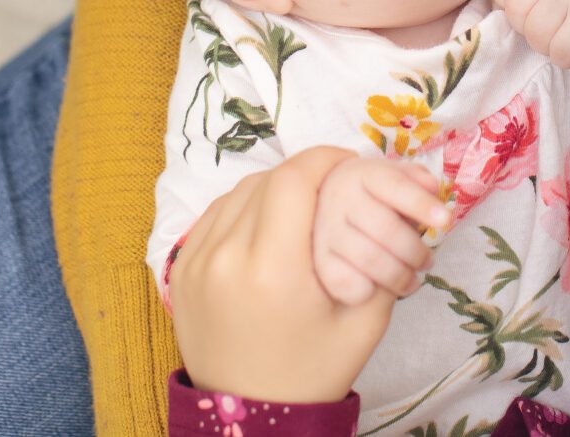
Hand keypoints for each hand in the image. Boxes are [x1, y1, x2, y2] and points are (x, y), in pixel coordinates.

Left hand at [171, 147, 399, 403]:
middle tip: (332, 185)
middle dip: (305, 174)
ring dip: (272, 189)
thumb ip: (383, 257)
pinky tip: (266, 225)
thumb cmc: (314, 372)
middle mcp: (226, 259)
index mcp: (273, 270)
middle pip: (267, 181)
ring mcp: (194, 264)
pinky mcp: (178, 271)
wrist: (253, 419)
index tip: (349, 163)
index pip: (295, 179)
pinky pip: (214, 217)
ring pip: (237, 193)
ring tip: (301, 205)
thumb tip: (391, 203)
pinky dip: (243, 210)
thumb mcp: (366, 322)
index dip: (325, 159)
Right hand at [312, 155, 451, 304]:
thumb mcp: (393, 176)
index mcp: (361, 173)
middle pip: (386, 229)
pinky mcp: (318, 260)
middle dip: (415, 251)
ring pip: (370, 259)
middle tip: (428, 262)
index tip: (446, 221)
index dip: (421, 204)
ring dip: (400, 276)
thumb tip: (432, 188)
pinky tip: (378, 287)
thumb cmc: (371, 193)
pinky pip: (346, 283)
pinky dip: (368, 290)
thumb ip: (416, 179)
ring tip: (413, 281)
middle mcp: (339, 198)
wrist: (323, 203)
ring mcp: (324, 230)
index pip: (395, 186)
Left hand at [490, 0, 569, 66]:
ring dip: (549, 46)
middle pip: (516, 12)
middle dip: (529, 29)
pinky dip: (569, 58)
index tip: (536, 5)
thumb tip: (492, 12)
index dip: (512, 5)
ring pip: (536, 35)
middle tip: (555, 24)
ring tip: (568, 34)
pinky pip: (560, 52)